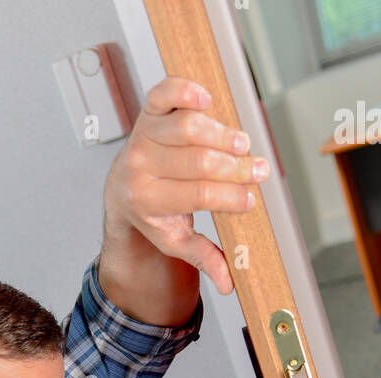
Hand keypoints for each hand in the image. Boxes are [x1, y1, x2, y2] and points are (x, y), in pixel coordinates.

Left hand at [103, 76, 269, 295]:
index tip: (251, 197)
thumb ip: (202, 257)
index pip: (197, 195)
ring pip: (188, 127)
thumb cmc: (155, 212)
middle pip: (198, 161)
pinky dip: (186, 91)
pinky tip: (208, 100)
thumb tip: (229, 284)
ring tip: (242, 144)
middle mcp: (141, 166)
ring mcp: (144, 135)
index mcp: (147, 201)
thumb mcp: (175, 239)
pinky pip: (166, 92)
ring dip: (222, 134)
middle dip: (234, 167)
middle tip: (258, 170)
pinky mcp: (148, 110)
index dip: (229, 196)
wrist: (122, 188)